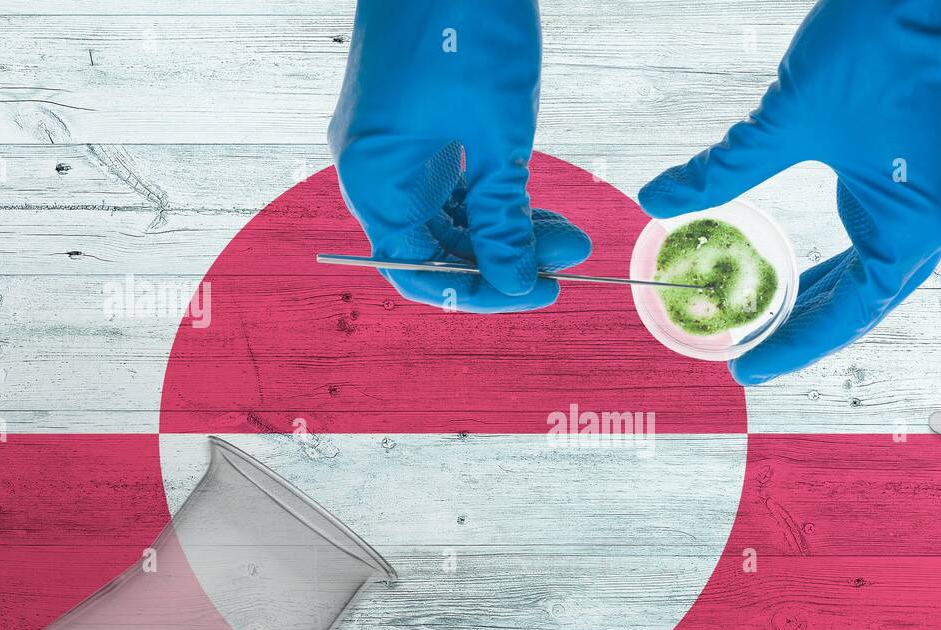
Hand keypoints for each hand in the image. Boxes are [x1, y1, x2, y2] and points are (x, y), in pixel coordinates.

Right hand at [328, 0, 590, 312]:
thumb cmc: (464, 24)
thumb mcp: (497, 137)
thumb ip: (503, 219)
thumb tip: (516, 284)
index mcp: (375, 179)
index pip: (418, 271)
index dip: (478, 293)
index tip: (537, 292)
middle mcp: (373, 168)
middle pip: (435, 247)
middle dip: (503, 259)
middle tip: (568, 261)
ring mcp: (392, 145)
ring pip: (448, 216)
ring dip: (505, 230)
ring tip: (567, 234)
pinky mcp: (413, 124)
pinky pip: (449, 182)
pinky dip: (492, 197)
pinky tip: (537, 204)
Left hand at [639, 0, 940, 382]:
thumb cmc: (869, 47)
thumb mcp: (783, 120)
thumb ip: (721, 170)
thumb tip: (654, 198)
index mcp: (912, 228)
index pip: (848, 314)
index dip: (792, 346)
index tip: (744, 368)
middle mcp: (935, 227)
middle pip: (863, 305)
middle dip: (802, 331)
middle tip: (747, 356)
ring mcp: (937, 205)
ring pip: (873, 277)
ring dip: (821, 300)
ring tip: (767, 326)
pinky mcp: (927, 181)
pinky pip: (880, 243)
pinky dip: (841, 265)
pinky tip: (802, 278)